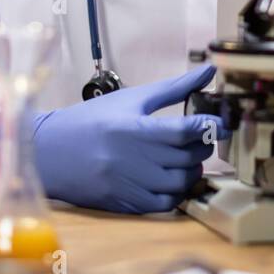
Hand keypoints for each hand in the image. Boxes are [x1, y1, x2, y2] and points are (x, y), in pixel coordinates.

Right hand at [32, 64, 225, 213]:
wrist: (50, 152)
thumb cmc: (92, 120)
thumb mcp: (131, 98)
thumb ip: (174, 87)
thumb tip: (209, 69)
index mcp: (138, 129)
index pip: (187, 130)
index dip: (212, 126)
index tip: (223, 122)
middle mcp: (136, 160)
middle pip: (190, 156)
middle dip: (202, 145)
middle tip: (199, 136)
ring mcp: (132, 185)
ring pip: (182, 182)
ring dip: (192, 169)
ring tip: (185, 157)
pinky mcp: (127, 203)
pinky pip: (166, 203)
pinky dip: (176, 191)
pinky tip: (170, 176)